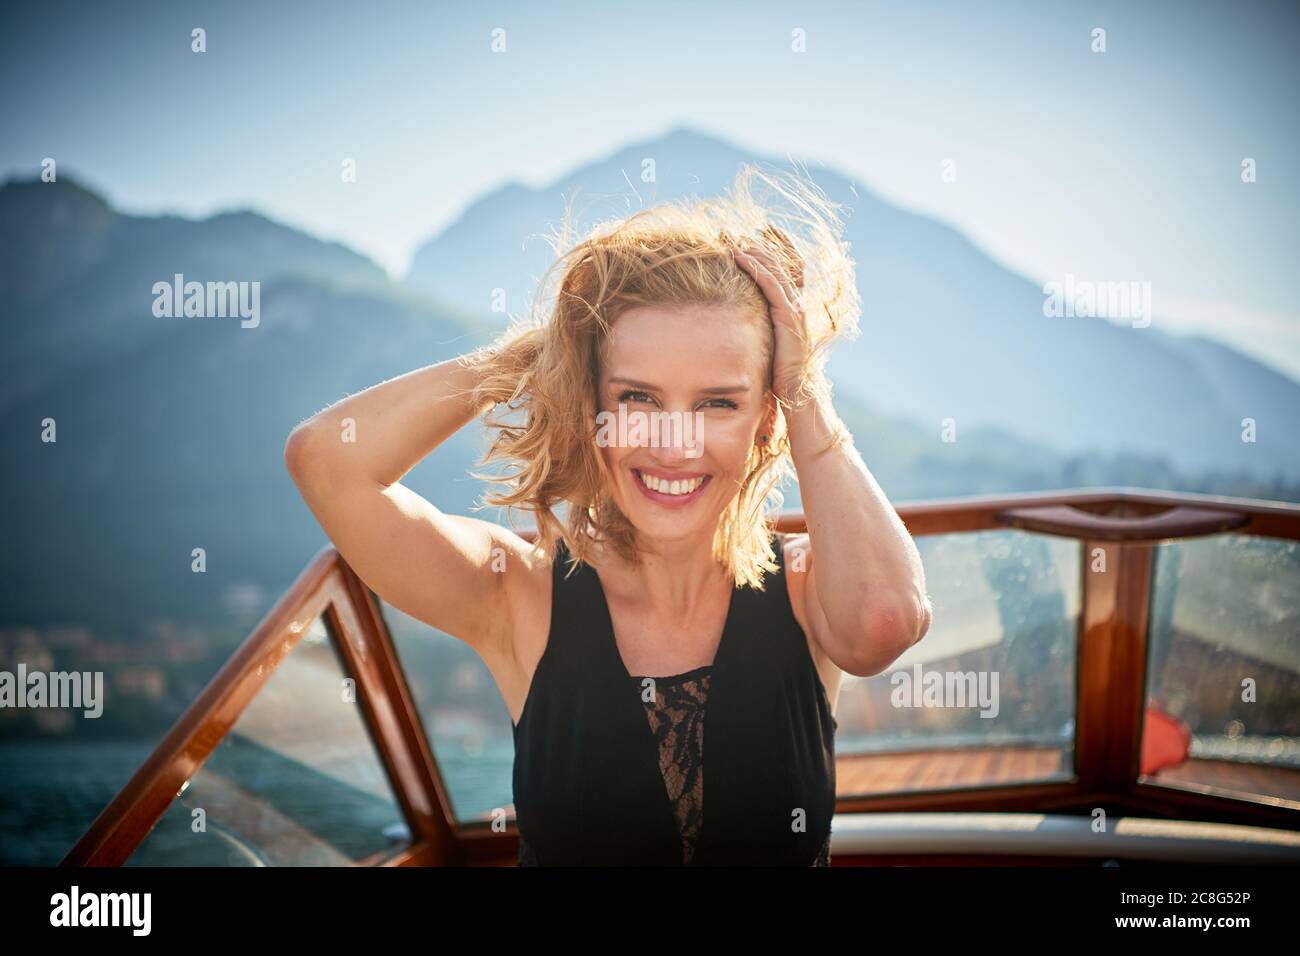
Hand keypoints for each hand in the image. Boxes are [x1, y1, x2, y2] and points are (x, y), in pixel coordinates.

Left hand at [730, 225, 816, 405]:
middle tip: (731, 230)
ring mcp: (795, 309)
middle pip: (779, 262)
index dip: (778, 245)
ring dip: (752, 250)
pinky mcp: (789, 318)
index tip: (761, 228)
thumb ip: (760, 327)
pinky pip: (772, 286)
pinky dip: (756, 269)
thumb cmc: (778, 374)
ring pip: (775, 269)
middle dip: (757, 242)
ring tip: (731, 238)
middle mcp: (798, 303)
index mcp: (794, 307)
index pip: (789, 267)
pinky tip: (740, 257)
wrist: (797, 393)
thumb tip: (737, 320)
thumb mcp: (768, 343)